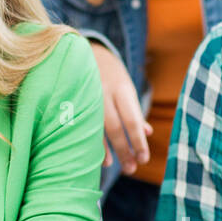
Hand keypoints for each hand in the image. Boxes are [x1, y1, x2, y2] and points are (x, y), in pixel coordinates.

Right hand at [90, 41, 151, 175]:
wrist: (84, 51)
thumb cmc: (110, 74)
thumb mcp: (125, 87)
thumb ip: (135, 110)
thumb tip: (147, 133)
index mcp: (121, 89)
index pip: (131, 119)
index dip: (138, 141)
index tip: (144, 159)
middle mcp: (104, 94)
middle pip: (115, 127)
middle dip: (125, 150)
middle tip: (132, 169)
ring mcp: (87, 98)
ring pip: (97, 129)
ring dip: (109, 151)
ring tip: (117, 167)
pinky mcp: (74, 102)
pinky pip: (83, 126)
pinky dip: (93, 143)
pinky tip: (101, 158)